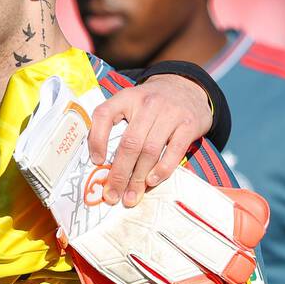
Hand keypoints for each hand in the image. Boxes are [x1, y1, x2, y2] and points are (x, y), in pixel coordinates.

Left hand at [88, 73, 212, 206]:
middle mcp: (148, 103)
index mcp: (127, 97)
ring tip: (131, 197)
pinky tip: (151, 181)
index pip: (104, 115)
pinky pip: (174, 151)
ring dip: (138, 178)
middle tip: (113, 195)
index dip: (96, 140)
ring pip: (150, 150)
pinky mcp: (188, 124)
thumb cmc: (152, 104)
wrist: (187, 87)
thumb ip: (115, 124)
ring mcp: (170, 113)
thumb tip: (100, 164)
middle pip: (130, 143)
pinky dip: (162, 169)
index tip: (95, 162)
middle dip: (119, 173)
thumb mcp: (130, 103)